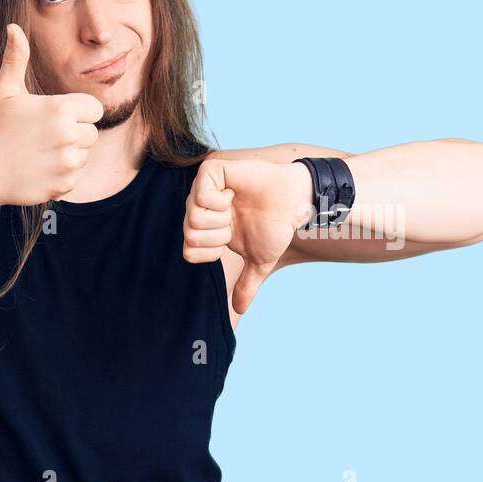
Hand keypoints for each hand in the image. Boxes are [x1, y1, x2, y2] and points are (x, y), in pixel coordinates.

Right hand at [0, 23, 102, 207]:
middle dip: (74, 133)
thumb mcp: (6, 92)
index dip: (79, 112)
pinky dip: (62, 174)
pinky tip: (40, 168)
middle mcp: (69, 136)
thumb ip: (16, 59)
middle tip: (44, 135)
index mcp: (61, 110)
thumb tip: (13, 27)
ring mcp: (68, 163)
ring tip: (40, 151)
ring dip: (69, 153)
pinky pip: (76, 175)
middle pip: (92, 132)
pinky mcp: (66, 185)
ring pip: (85, 154)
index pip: (94, 109)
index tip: (57, 116)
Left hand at [182, 158, 312, 314]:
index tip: (230, 241)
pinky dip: (221, 200)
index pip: (189, 251)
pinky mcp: (213, 171)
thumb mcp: (259, 261)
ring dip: (222, 218)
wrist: (293, 203)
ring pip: (194, 217)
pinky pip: (202, 193)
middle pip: (189, 235)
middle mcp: (200, 208)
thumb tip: (240, 310)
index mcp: (206, 229)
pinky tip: (233, 194)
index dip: (211, 252)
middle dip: (218, 236)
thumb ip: (246, 284)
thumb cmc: (276, 226)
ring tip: (234, 207)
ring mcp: (204, 189)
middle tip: (234, 224)